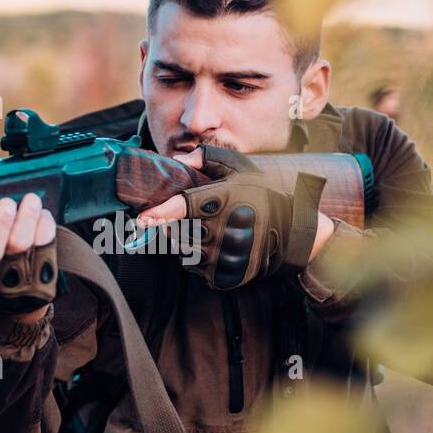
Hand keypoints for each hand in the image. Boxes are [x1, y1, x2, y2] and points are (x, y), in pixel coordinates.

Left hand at [138, 147, 329, 289]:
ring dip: (188, 244)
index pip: (180, 209)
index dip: (158, 215)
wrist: (291, 232)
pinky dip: (199, 261)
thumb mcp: (240, 167)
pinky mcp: (224, 274)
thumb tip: (178, 160)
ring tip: (209, 234)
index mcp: (219, 201)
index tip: (141, 219)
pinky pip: (196, 269)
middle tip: (193, 222)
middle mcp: (219, 229)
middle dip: (176, 228)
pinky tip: (216, 249)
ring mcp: (222, 255)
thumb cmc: (260, 195)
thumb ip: (208, 158)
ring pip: (185, 252)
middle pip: (177, 233)